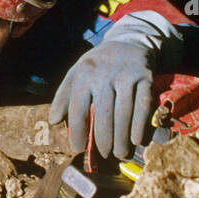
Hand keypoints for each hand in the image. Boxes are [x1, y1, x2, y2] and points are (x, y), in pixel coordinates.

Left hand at [48, 41, 153, 159]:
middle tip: (103, 155)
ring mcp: (126, 75)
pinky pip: (143, 105)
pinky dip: (139, 125)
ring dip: (122, 138)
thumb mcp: (77, 74)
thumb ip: (63, 96)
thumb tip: (53, 121)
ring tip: (119, 153)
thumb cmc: (98, 66)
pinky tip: (136, 140)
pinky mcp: (145, 76)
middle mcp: (104, 74)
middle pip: (103, 114)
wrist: (129, 42)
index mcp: (83, 74)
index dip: (77, 131)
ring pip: (124, 113)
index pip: (78, 108)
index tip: (78, 148)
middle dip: (103, 139)